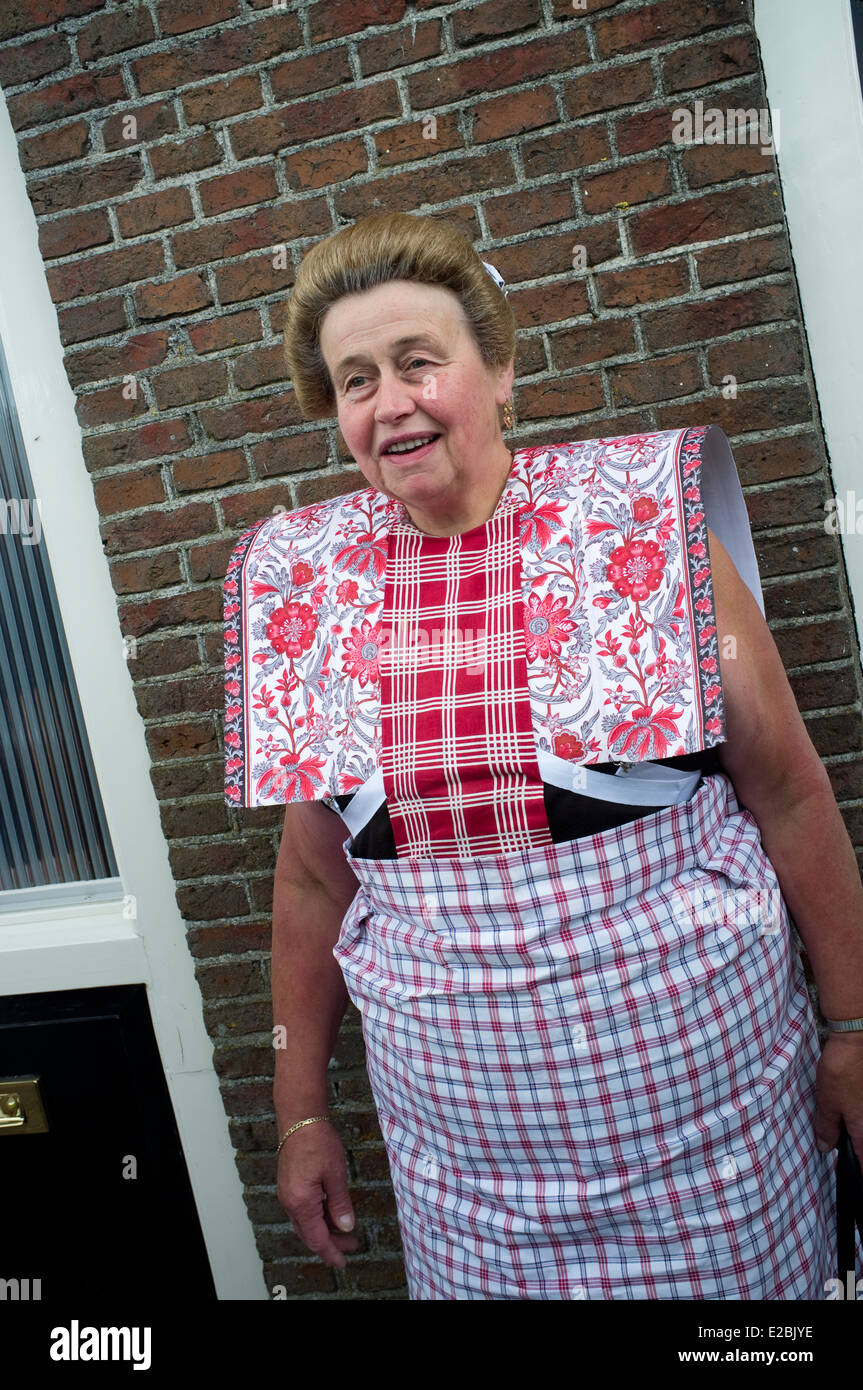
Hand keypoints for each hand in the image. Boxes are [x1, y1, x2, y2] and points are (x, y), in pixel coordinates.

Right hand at [276, 1121, 358, 1268]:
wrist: (299, 1118)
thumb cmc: (318, 1141)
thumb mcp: (336, 1174)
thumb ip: (340, 1204)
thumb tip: (346, 1227)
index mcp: (301, 1202)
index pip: (316, 1238)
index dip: (331, 1252)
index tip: (344, 1261)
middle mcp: (289, 1202)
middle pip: (309, 1234)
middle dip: (330, 1242)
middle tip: (352, 1244)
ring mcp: (287, 1194)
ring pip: (305, 1222)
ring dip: (324, 1229)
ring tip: (345, 1229)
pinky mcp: (289, 1185)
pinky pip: (302, 1210)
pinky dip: (317, 1216)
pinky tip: (331, 1212)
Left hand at [814, 1031, 862, 1166]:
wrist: (857, 1038)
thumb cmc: (843, 1070)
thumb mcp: (828, 1101)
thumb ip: (827, 1127)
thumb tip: (826, 1148)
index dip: (859, 1169)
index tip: (855, 1177)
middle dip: (859, 1149)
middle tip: (847, 1148)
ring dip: (857, 1129)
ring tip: (846, 1127)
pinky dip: (858, 1111)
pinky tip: (851, 1107)